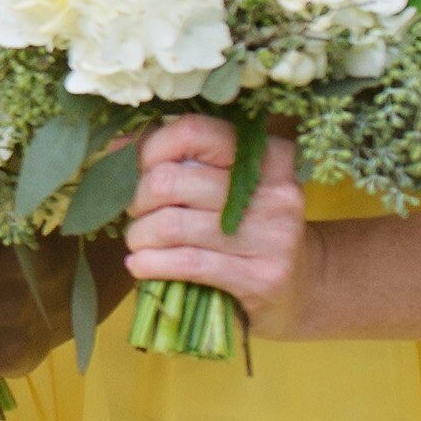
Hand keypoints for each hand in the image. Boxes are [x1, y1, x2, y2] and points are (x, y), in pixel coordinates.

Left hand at [119, 113, 311, 334]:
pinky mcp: (260, 277)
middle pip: (170, 180)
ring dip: (140, 235)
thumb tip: (116, 144)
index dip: (151, 148)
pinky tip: (140, 265)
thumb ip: (182, 159)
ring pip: (170, 224)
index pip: (193, 132)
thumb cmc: (252, 227)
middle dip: (138, 198)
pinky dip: (150, 263)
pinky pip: (185, 263)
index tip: (140, 169)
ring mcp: (271, 236)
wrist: (303, 288)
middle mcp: (275, 191)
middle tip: (139, 213)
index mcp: (270, 155)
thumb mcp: (230, 186)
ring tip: (141, 241)